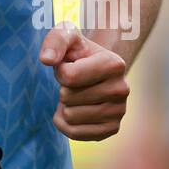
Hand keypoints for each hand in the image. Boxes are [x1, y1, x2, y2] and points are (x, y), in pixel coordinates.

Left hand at [39, 21, 129, 141]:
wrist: (96, 68)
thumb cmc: (78, 50)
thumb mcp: (66, 35)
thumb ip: (55, 41)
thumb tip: (46, 60)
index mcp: (114, 64)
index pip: (69, 76)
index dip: (60, 70)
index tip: (69, 65)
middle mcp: (122, 89)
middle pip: (68, 97)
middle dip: (63, 87)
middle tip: (74, 81)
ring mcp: (119, 111)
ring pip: (70, 116)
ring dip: (65, 104)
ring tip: (76, 93)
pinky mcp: (112, 129)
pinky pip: (75, 134)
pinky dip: (66, 123)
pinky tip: (74, 110)